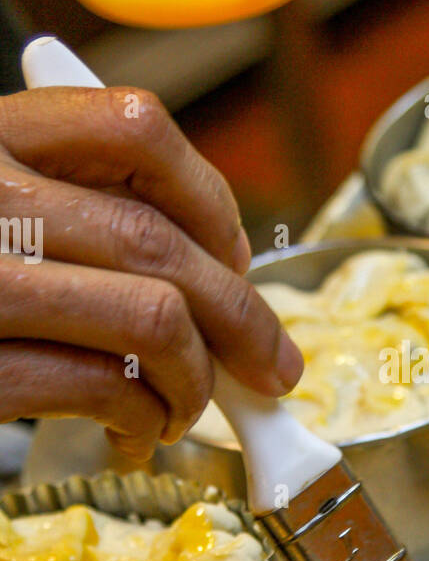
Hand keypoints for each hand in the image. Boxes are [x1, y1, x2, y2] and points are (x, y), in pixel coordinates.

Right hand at [0, 87, 302, 460]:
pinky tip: (134, 431)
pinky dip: (143, 419)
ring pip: (149, 316)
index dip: (212, 201)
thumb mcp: (1, 212)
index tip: (237, 259)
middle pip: (158, 240)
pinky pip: (98, 386)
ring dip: (195, 381)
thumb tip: (221, 272)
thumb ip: (79, 212)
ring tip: (184, 410)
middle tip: (270, 368)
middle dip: (241, 318)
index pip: (135, 128)